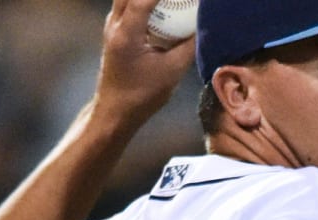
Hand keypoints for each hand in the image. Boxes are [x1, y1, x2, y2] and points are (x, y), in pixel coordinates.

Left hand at [92, 0, 196, 128]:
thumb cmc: (143, 95)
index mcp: (127, 34)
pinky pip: (129, 3)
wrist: (115, 110)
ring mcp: (112, 24)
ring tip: (172, 3)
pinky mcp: (116, 29)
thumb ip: (190, 45)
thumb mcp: (173, 71)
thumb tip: (205, 24)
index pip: (143, 0)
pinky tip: (163, 7)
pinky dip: (145, 1)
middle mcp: (115, 23)